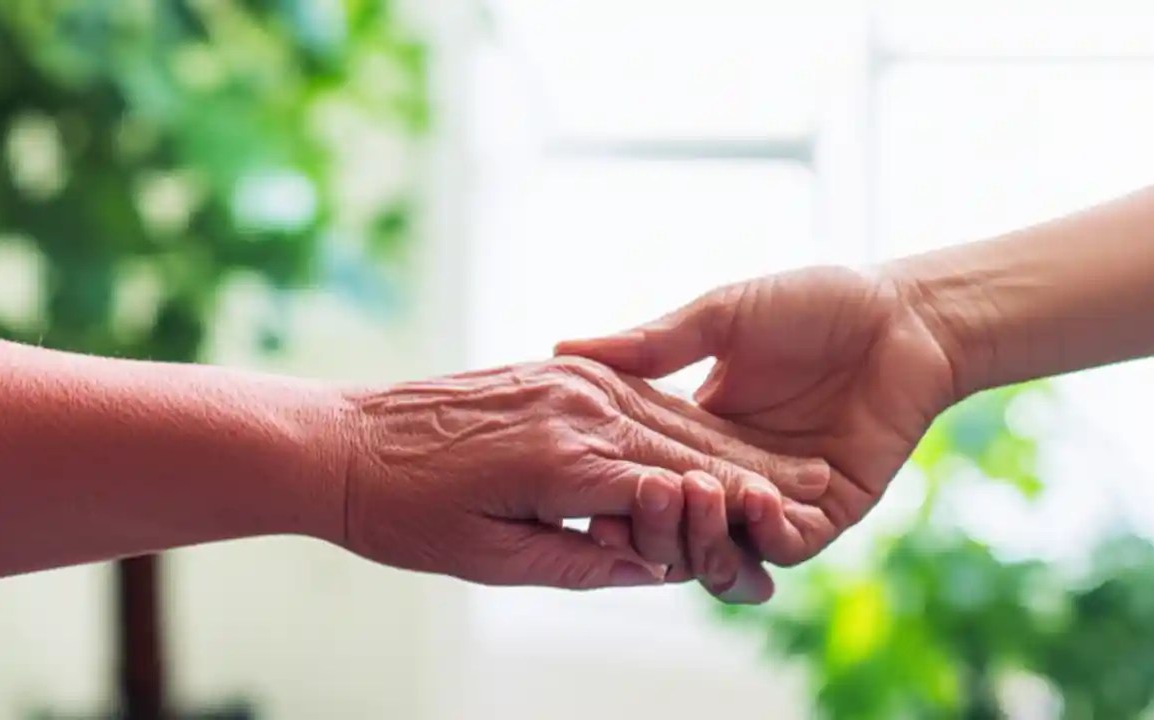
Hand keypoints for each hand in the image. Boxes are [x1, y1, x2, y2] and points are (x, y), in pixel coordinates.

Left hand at [339, 357, 826, 590]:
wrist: (340, 441)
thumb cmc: (406, 513)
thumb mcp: (494, 557)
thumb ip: (584, 562)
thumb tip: (657, 570)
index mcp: (565, 457)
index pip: (672, 492)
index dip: (730, 516)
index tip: (784, 532)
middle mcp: (577, 406)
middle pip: (684, 448)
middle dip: (749, 477)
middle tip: (814, 494)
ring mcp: (566, 380)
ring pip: (666, 418)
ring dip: (724, 446)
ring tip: (780, 469)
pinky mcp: (554, 370)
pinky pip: (634, 397)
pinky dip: (675, 423)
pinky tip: (709, 439)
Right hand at [558, 266, 959, 565]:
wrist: (901, 315)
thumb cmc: (813, 303)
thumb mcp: (719, 317)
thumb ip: (651, 344)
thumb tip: (563, 350)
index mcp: (698, 432)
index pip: (645, 476)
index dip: (615, 487)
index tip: (581, 486)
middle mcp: (733, 474)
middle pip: (678, 527)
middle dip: (653, 523)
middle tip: (634, 504)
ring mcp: (781, 499)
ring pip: (727, 549)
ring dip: (703, 534)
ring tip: (691, 496)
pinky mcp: (828, 512)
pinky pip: (787, 543)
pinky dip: (764, 532)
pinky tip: (752, 498)